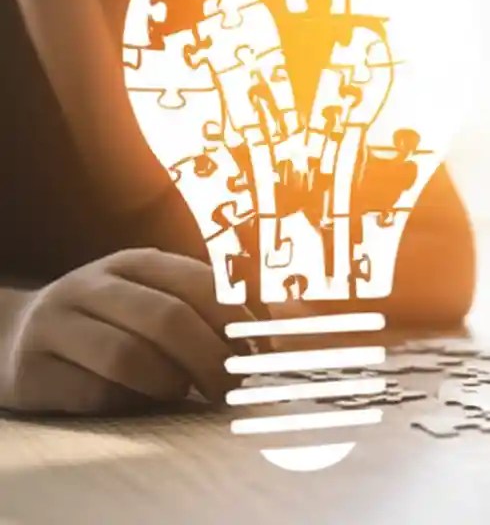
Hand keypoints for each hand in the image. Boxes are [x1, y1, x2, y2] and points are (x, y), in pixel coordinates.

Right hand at [0, 249, 252, 414]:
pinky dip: (128, 404)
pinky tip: (139, 403)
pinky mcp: (33, 371)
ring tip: (183, 393)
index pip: (200, 283)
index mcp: (136, 264)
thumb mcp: (156, 295)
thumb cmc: (111, 321)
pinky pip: (95, 393)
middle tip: (231, 387)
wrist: (14, 336)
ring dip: (171, 383)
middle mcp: (93, 286)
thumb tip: (286, 323)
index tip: (261, 351)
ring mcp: (57, 326)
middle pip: (167, 319)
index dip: (238, 320)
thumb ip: (210, 305)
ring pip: (129, 356)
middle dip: (211, 359)